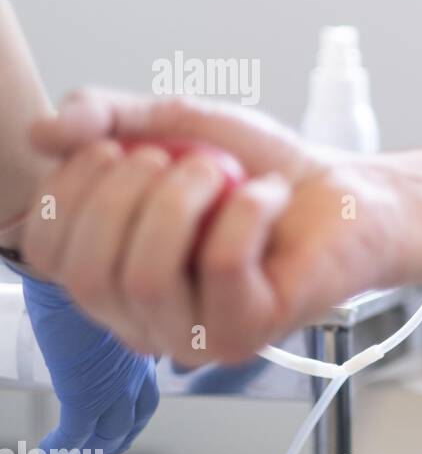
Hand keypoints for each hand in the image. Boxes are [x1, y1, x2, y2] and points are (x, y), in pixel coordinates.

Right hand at [22, 275, 159, 453]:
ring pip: (112, 428)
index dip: (140, 396)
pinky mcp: (84, 395)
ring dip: (98, 447)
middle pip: (138, 409)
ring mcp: (111, 384)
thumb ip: (113, 306)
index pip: (148, 379)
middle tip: (111, 443)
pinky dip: (66, 447)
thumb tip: (101, 299)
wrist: (70, 270)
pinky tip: (52, 452)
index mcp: (141, 341)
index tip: (131, 405)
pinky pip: (77, 433)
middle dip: (126, 429)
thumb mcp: (105, 294)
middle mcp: (133, 365)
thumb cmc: (84, 272)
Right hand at [24, 90, 408, 363]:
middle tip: (180, 159)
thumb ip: (104, 119)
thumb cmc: (260, 170)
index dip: (66, 192)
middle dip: (126, 194)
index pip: (46, 254)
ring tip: (220, 174)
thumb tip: (46, 132)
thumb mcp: (173, 124)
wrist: (344, 191)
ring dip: (182, 201)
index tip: (113, 148)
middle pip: (90, 271)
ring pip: (148, 276)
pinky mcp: (251, 330)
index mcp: (109, 279)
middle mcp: (143, 319)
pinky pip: (222, 266)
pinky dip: (245, 211)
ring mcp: (196, 334)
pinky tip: (267, 196)